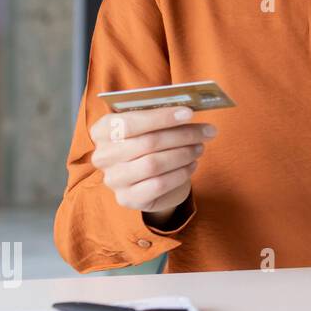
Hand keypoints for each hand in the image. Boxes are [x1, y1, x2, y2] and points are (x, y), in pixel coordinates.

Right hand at [88, 106, 216, 219]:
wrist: (147, 180)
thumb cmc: (150, 144)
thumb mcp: (151, 126)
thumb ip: (161, 116)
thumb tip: (188, 111)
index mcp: (103, 130)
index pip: (130, 122)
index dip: (161, 117)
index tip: (189, 113)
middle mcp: (103, 155)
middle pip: (148, 142)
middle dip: (183, 135)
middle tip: (207, 132)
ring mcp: (113, 179)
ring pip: (154, 164)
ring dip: (184, 154)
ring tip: (200, 148)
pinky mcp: (127, 198)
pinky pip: (159, 184)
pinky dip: (181, 173)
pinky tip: (191, 165)